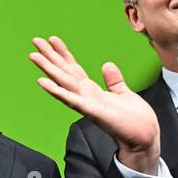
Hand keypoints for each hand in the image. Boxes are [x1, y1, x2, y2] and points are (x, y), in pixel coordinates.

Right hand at [31, 35, 160, 172]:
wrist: (144, 139)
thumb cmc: (134, 120)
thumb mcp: (123, 93)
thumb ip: (113, 80)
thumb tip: (107, 64)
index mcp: (92, 91)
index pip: (73, 68)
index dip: (63, 53)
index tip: (52, 39)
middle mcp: (85, 96)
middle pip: (63, 72)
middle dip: (49, 57)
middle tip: (35, 41)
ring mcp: (86, 104)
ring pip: (63, 83)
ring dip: (47, 69)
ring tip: (33, 56)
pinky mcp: (93, 112)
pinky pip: (72, 100)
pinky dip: (57, 91)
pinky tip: (43, 83)